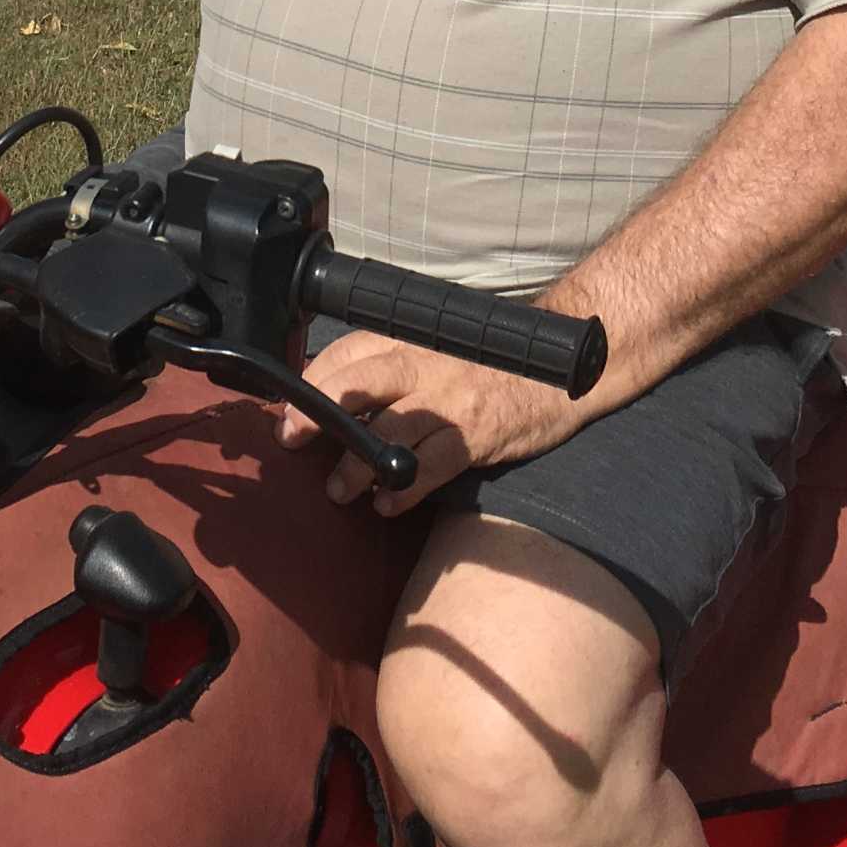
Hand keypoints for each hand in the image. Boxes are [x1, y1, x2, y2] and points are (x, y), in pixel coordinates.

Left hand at [276, 333, 587, 517]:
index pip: (347, 351)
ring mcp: (448, 400)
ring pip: (388, 431)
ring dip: (355, 466)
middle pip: (357, 382)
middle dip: (317, 412)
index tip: (288, 410)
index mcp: (409, 340)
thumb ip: (393, 368)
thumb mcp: (436, 351)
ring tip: (339, 491)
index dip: (311, 380)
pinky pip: (429, 467)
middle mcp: (423, 364)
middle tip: (292, 440)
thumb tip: (339, 398)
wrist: (559, 372)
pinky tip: (387, 506)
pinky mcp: (474, 434)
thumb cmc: (489, 366)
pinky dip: (403, 491)